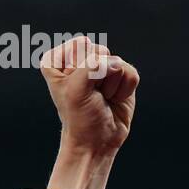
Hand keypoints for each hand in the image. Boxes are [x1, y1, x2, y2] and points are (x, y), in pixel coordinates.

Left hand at [40, 36, 139, 188]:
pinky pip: (130, 72)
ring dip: (111, 85)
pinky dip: (124, 90)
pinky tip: (114, 101)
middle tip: (90, 95)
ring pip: (116, 61)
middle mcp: (80, 61)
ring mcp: (102, 68)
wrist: (96, 142)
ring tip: (102, 99)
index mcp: (58, 62)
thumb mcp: (76, 89)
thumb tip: (117, 62)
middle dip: (97, 76)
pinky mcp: (121, 77)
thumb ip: (93, 65)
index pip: (77, 46)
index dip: (78, 69)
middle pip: (98, 51)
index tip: (72, 89)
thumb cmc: (80, 118)